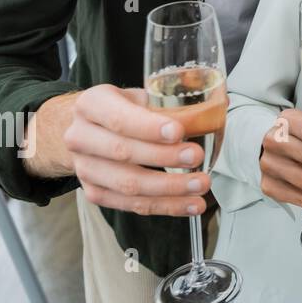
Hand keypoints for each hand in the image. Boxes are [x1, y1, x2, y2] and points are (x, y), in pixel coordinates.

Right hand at [60, 84, 211, 216]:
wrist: (87, 131)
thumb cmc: (120, 110)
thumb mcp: (138, 96)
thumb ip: (170, 101)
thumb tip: (220, 103)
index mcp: (91, 106)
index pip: (119, 119)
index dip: (149, 128)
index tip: (179, 132)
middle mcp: (80, 138)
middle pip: (123, 153)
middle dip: (164, 158)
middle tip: (196, 156)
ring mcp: (86, 169)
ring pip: (128, 185)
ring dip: (169, 188)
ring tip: (200, 185)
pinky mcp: (95, 193)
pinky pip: (132, 205)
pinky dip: (166, 206)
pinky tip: (191, 204)